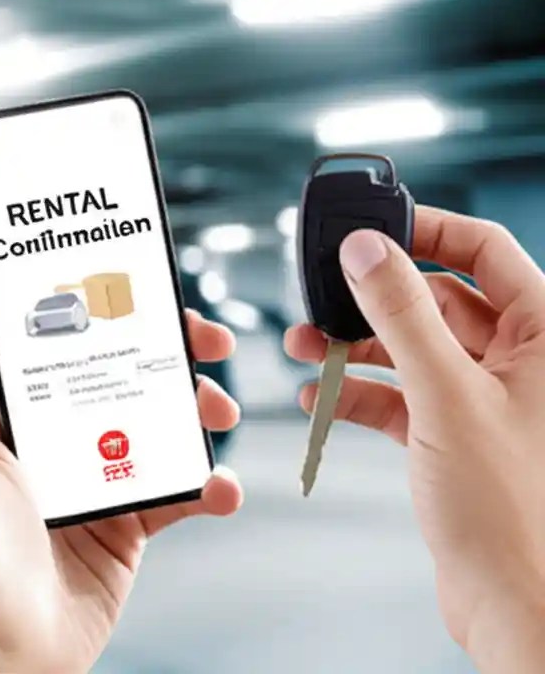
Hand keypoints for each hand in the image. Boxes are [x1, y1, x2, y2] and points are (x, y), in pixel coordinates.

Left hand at [0, 283, 242, 673]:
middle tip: (206, 340)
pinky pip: (175, 494)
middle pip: (113, 375)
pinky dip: (207, 485)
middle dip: (163, 352)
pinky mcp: (121, 531)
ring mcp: (85, 486)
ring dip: (193, 409)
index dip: (92, 312)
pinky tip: (220, 487)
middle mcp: (42, 446)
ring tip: (217, 411)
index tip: (135, 291)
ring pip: (152, 426)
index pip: (47, 344)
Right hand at [284, 206, 544, 670]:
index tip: (372, 226)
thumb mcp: (445, 394)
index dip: (427, 229)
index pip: (485, 250)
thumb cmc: (510, 508)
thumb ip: (401, 316)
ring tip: (306, 347)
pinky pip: (402, 396)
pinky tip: (322, 397)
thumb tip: (368, 250)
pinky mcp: (456, 436)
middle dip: (374, 300)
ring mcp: (487, 400)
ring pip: (414, 350)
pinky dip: (360, 394)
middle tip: (323, 295)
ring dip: (357, 348)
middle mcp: (521, 361)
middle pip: (439, 300)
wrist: (513, 600)